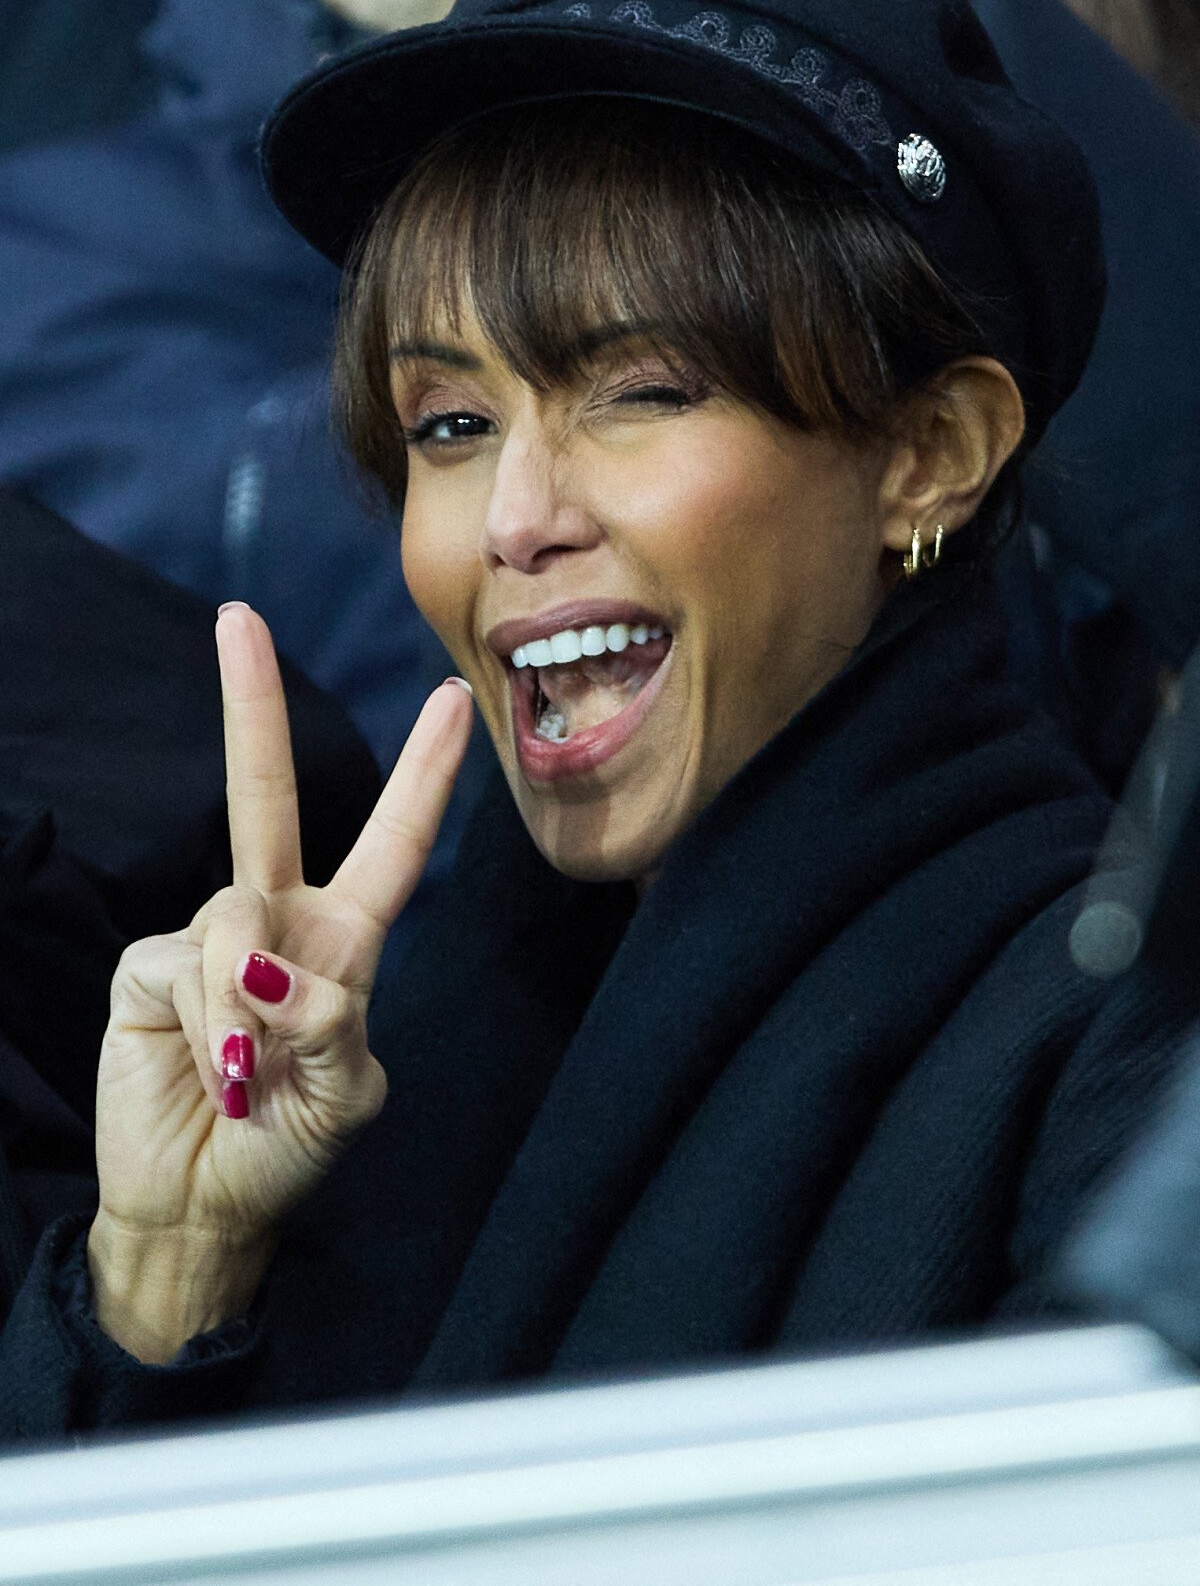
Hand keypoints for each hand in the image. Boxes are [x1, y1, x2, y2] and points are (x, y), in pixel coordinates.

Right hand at [88, 605, 472, 1362]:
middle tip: (237, 617)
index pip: (391, 841)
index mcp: (344, 941)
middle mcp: (278, 920)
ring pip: (242, 920)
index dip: (421, 773)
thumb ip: (335, 1022)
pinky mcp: (150, 965)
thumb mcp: (348, 1096)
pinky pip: (194, 964)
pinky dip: (218, 1020)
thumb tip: (274, 960)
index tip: (447, 698)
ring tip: (250, 1079)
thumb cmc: (287, 1151)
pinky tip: (216, 1070)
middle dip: (252, 706)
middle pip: (267, 795)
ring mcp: (210, 938)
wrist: (200, 1209)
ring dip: (255, 1008)